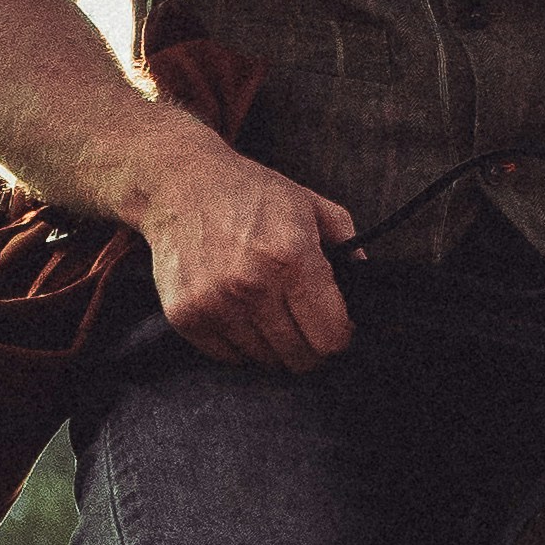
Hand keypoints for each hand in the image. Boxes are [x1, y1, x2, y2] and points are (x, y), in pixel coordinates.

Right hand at [134, 122, 355, 368]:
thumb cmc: (249, 194)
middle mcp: (252, 286)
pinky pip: (229, 357)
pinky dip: (240, 343)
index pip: (331, 338)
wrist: (179, 183)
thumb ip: (347, 246)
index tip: (334, 323)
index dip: (339, 335)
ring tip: (267, 308)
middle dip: (309, 344)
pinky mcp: (186, 316)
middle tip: (302, 321)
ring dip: (273, 343)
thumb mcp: (310, 206)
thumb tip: (364, 284)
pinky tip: (239, 310)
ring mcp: (215, 304)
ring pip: (265, 361)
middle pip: (300, 358)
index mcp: (291, 258)